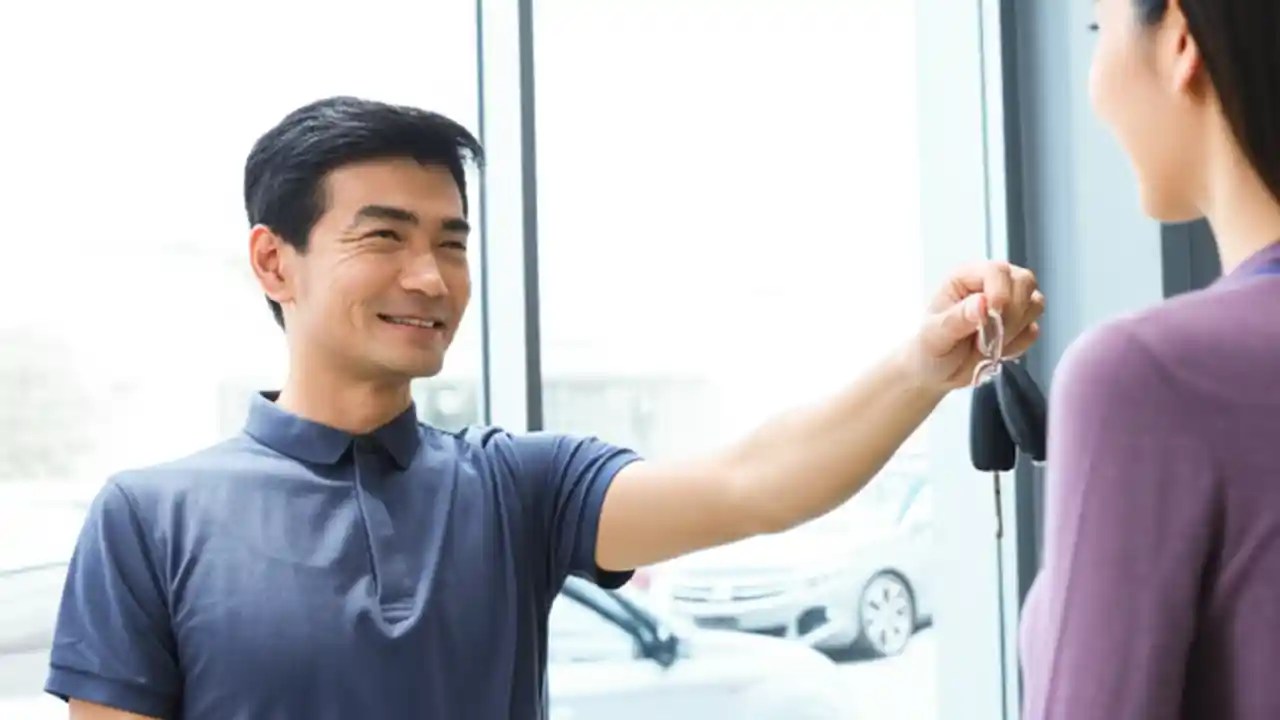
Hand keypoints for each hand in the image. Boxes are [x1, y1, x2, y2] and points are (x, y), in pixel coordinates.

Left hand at [904, 260, 1044, 390]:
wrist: (936, 373)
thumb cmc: (928, 349)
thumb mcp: (934, 336)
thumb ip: (957, 319)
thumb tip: (982, 303)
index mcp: (965, 277)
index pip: (997, 270)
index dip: (1001, 292)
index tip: (993, 316)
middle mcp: (990, 284)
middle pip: (1024, 281)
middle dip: (1012, 314)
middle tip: (988, 336)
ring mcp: (1009, 303)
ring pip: (1034, 304)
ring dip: (1014, 331)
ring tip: (986, 345)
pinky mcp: (1019, 324)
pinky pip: (1033, 331)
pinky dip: (1017, 345)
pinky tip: (996, 351)